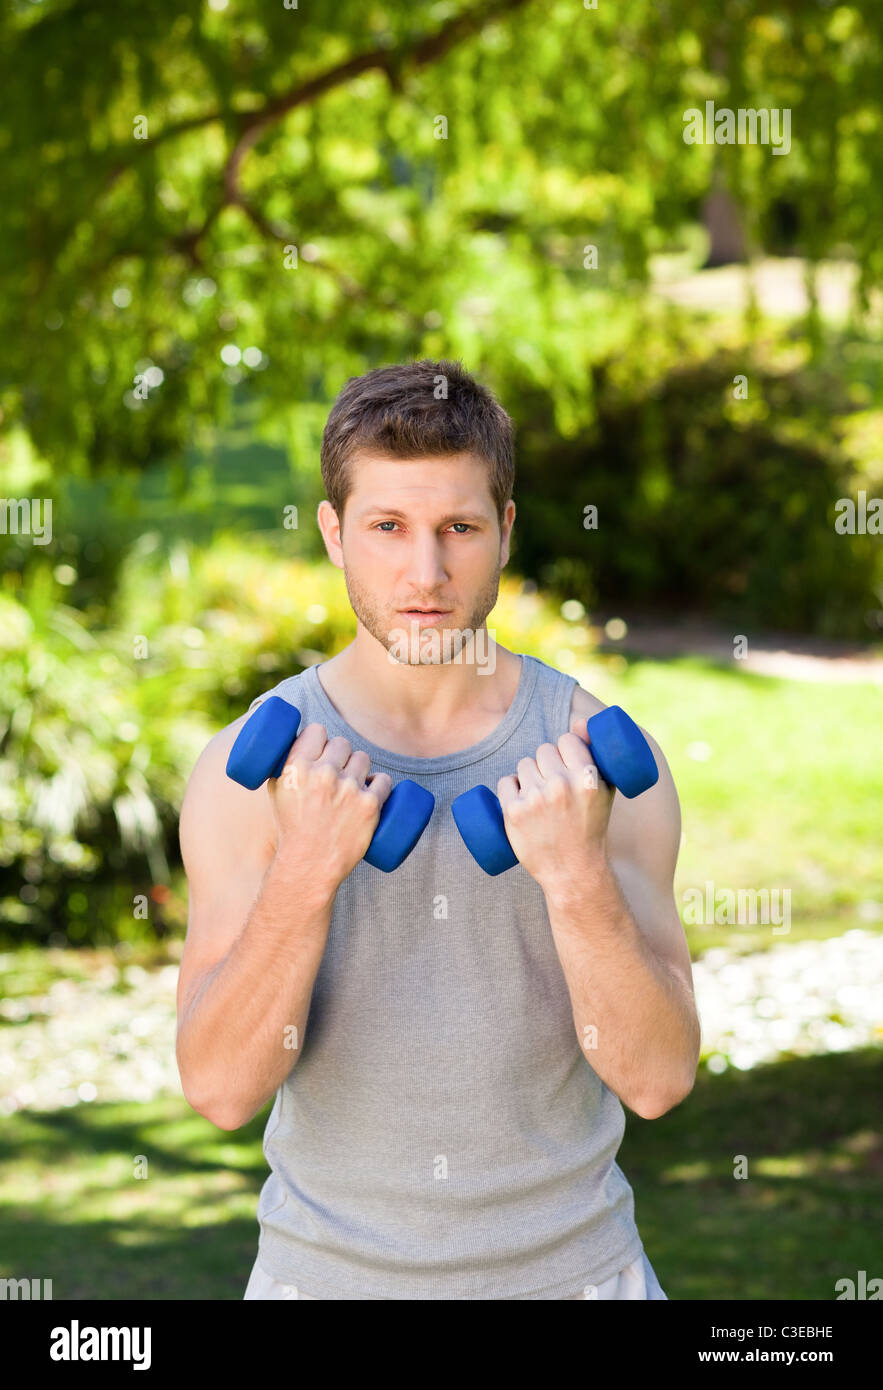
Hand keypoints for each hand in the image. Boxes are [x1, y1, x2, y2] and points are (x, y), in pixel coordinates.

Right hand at [267, 722, 392, 891]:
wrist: (309, 865)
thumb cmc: (291, 829)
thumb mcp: (277, 792)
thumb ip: (285, 766)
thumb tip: (295, 744)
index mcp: (297, 767)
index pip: (317, 731)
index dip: (321, 738)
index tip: (322, 747)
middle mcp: (323, 774)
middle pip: (342, 744)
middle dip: (340, 755)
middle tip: (337, 770)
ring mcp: (348, 790)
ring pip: (362, 758)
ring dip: (359, 767)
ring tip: (352, 782)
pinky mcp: (369, 806)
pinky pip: (383, 780)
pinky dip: (379, 785)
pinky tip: (374, 789)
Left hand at [496, 714, 613, 892]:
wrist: (573, 870)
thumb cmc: (590, 828)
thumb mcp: (603, 792)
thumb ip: (596, 755)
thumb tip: (581, 722)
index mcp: (586, 777)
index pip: (566, 740)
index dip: (565, 749)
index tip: (565, 763)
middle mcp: (560, 785)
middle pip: (543, 751)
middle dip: (546, 763)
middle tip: (551, 783)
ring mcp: (535, 799)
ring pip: (523, 765)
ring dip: (528, 775)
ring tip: (538, 796)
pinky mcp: (514, 812)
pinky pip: (505, 782)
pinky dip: (510, 790)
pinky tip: (519, 801)